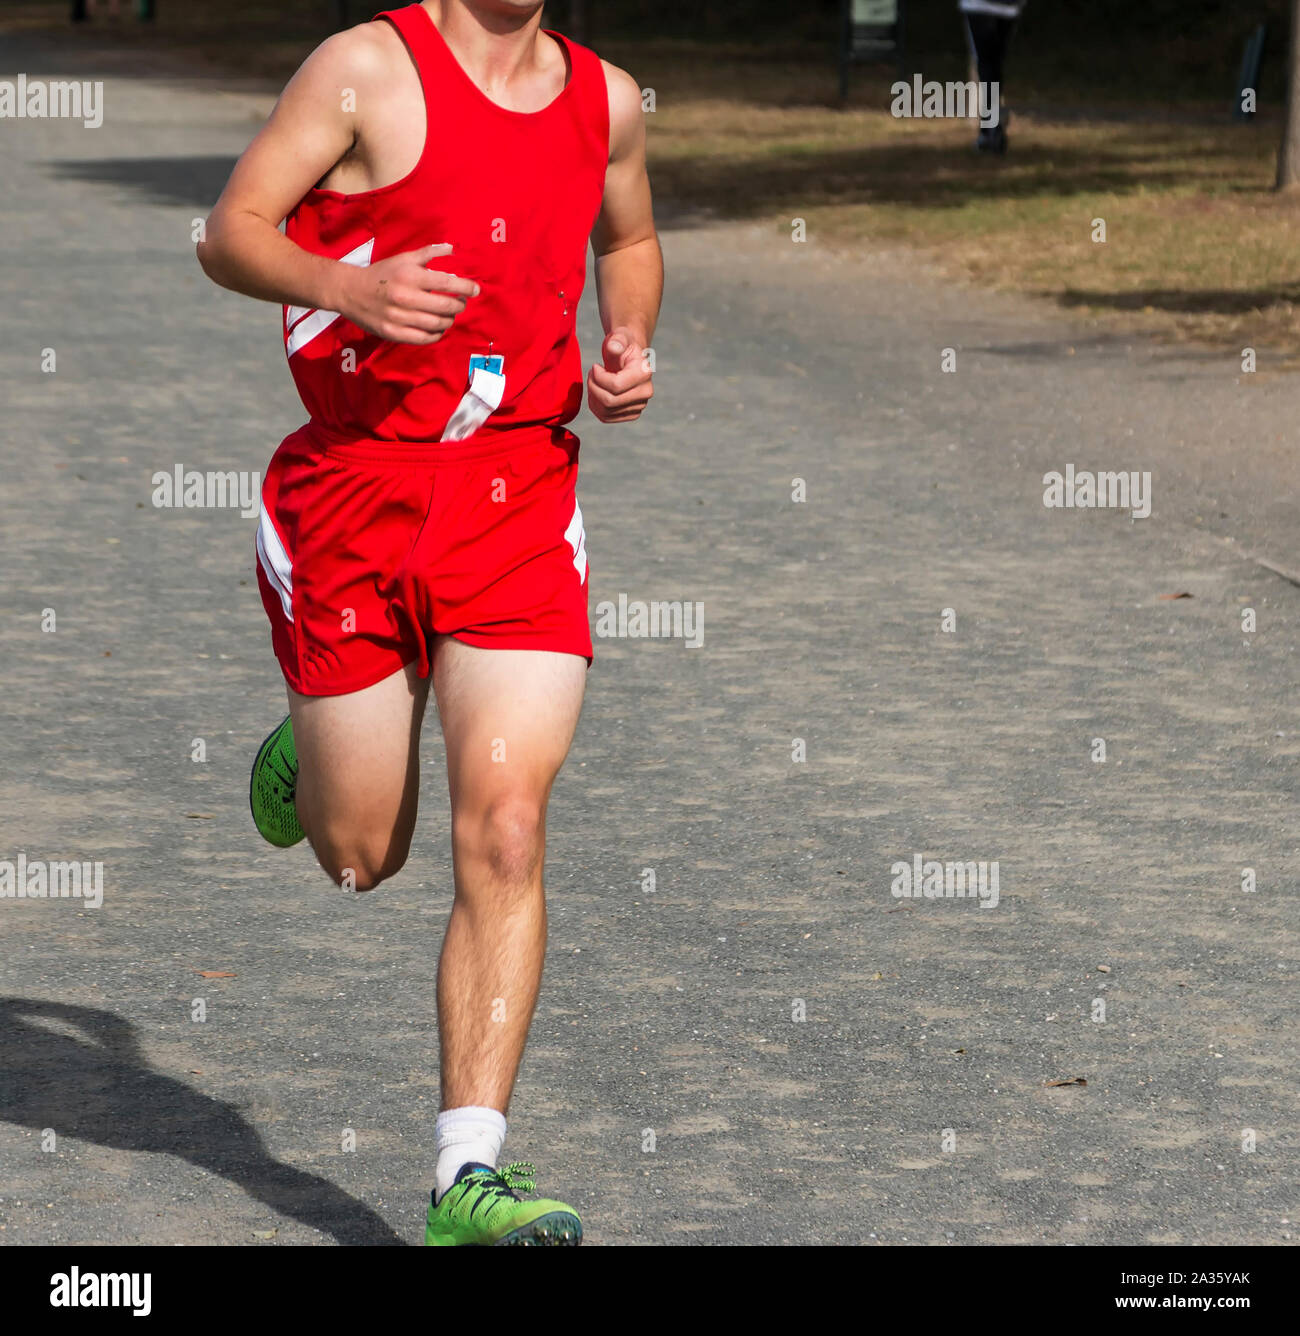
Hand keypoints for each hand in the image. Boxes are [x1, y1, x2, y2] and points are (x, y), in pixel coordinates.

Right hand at [339, 242, 478, 345]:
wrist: (350, 291)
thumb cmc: (381, 274)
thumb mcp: (403, 259)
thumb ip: (428, 253)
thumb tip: (452, 248)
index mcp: (409, 276)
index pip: (446, 283)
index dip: (466, 288)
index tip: (475, 290)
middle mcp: (405, 297)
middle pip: (445, 306)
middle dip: (459, 306)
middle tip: (461, 304)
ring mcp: (399, 317)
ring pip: (437, 324)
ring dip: (449, 320)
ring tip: (449, 315)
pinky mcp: (393, 333)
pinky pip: (424, 338)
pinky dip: (436, 335)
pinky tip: (438, 328)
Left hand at [587, 327, 653, 422]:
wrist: (629, 357)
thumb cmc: (622, 345)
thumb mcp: (620, 337)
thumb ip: (616, 340)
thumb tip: (614, 347)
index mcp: (644, 373)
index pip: (615, 386)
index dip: (598, 377)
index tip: (594, 366)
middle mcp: (646, 392)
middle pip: (610, 401)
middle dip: (593, 387)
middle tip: (591, 374)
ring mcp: (640, 406)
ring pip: (606, 411)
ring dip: (593, 396)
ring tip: (594, 381)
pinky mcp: (631, 414)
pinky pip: (606, 417)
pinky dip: (595, 406)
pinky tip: (595, 392)